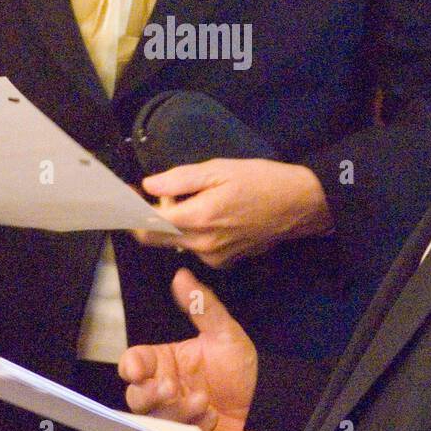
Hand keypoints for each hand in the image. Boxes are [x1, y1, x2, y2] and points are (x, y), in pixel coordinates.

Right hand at [118, 268, 256, 430]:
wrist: (268, 400)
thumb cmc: (242, 365)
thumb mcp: (224, 333)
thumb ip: (201, 306)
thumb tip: (182, 276)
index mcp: (165, 361)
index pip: (134, 362)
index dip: (130, 366)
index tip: (136, 370)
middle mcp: (163, 388)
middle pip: (135, 396)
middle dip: (147, 393)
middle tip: (168, 388)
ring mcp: (172, 415)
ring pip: (153, 418)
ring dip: (174, 410)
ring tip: (203, 401)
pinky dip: (191, 427)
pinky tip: (211, 418)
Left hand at [133, 158, 332, 267]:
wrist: (300, 205)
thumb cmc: (261, 181)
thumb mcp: (219, 169)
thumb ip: (179, 179)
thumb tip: (148, 186)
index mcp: (198, 219)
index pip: (148, 225)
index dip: (134, 211)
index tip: (129, 195)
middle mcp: (202, 244)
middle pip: (158, 238)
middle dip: (152, 216)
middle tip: (160, 192)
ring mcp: (214, 257)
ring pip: (178, 242)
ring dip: (175, 223)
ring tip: (194, 199)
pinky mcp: (225, 261)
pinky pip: (196, 247)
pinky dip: (194, 232)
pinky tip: (213, 214)